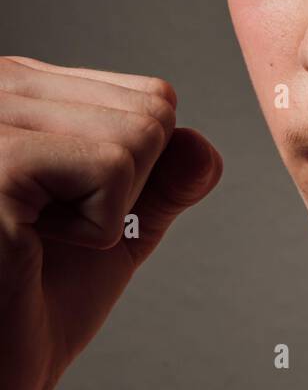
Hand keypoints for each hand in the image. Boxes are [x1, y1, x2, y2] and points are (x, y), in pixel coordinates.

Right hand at [0, 56, 221, 389]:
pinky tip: (28, 249)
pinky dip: (97, 228)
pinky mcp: (0, 163)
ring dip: (108, 213)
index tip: (63, 214)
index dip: (135, 174)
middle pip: (153, 111)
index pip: (151, 97)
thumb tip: (205, 148)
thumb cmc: (28, 304)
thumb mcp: (114, 230)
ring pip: (140, 136)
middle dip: (127, 191)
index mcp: (22, 87)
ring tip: (33, 239)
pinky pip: (113, 168)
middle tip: (47, 234)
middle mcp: (2, 86)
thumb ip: (163, 182)